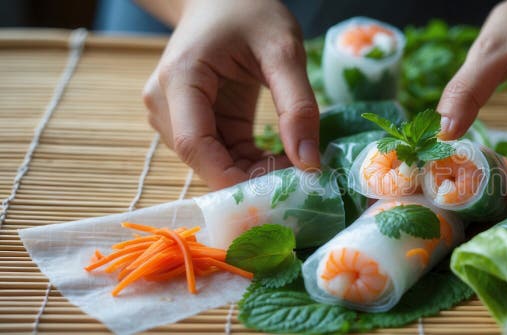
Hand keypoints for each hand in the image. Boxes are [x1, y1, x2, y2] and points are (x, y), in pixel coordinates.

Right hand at [142, 0, 316, 189]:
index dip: (233, 178)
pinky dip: (250, 162)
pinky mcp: (193, 121)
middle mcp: (165, 103)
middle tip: (300, 178)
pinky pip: (219, 154)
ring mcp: (173, 114)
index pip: (196, 145)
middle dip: (249, 177)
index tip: (279, 191)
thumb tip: (309, 164)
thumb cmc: (251, 13)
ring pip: (211, 163)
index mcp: (180, 79)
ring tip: (295, 163)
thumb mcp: (284, 51)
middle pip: (203, 159)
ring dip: (252, 172)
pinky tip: (281, 158)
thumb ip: (298, 106)